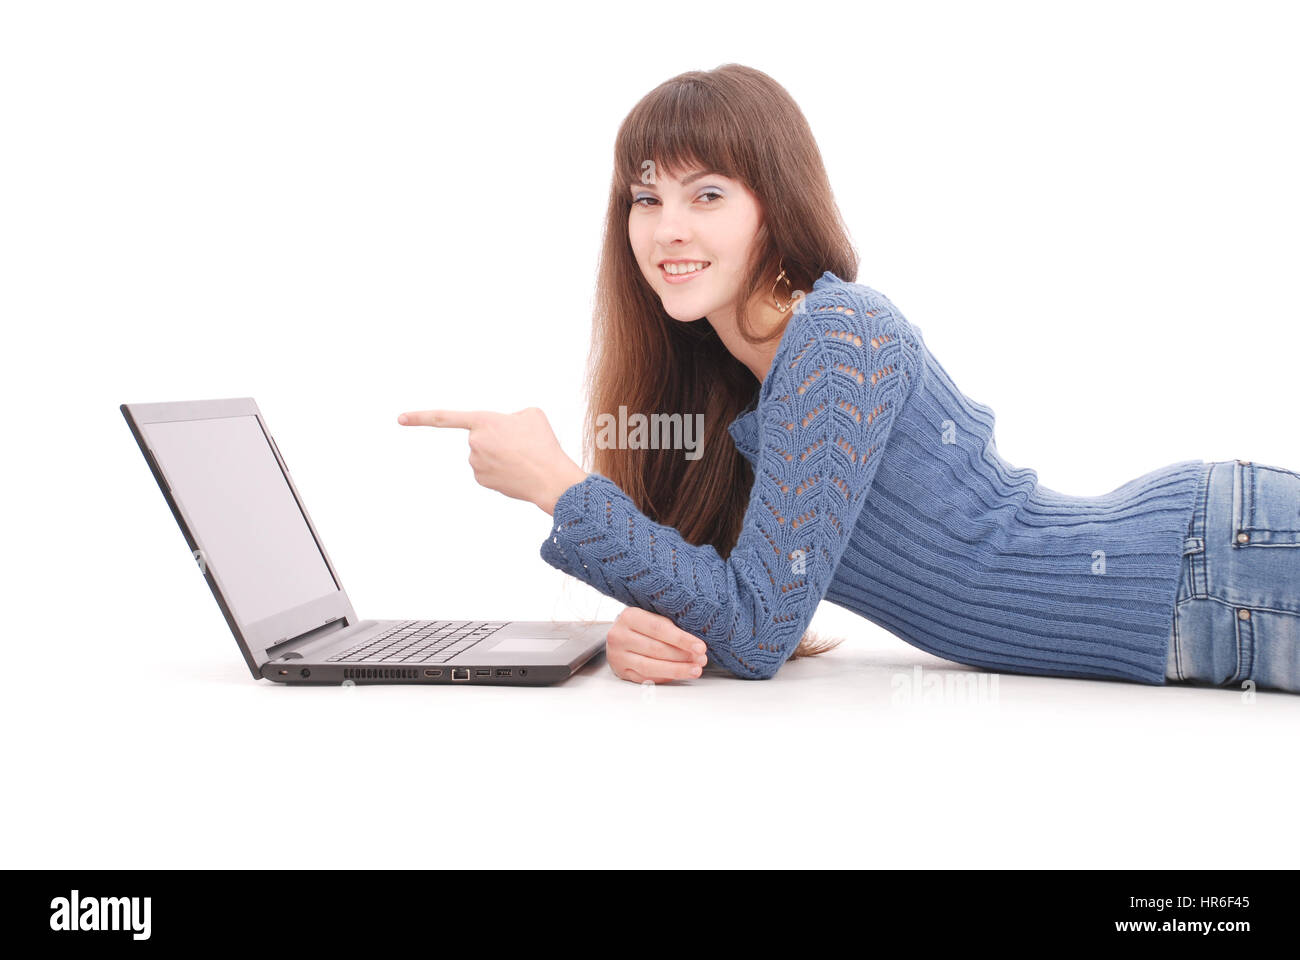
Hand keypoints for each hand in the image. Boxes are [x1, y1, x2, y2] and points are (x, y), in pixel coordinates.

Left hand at [397, 406, 587, 512]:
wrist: (549, 478)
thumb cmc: (543, 444)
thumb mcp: (532, 414)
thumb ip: (511, 415)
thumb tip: (504, 428)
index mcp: (482, 422)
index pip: (443, 417)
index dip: (420, 417)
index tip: (400, 419)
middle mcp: (473, 443)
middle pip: (481, 436)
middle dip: (497, 438)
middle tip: (521, 444)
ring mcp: (475, 464)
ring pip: (484, 454)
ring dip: (501, 454)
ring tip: (523, 458)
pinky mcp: (482, 480)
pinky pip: (488, 469)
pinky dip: (501, 469)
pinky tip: (516, 471)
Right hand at [606, 606, 708, 683]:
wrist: (617, 632)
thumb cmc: (641, 622)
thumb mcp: (652, 614)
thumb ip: (669, 624)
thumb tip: (695, 641)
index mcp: (629, 617)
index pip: (659, 629)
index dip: (682, 639)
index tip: (700, 647)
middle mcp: (620, 636)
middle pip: (656, 649)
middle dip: (683, 656)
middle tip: (701, 659)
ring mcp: (618, 656)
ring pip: (650, 667)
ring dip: (677, 669)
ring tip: (695, 669)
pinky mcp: (621, 671)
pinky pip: (646, 678)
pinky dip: (665, 677)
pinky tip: (679, 674)